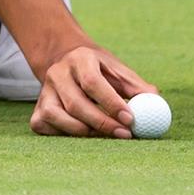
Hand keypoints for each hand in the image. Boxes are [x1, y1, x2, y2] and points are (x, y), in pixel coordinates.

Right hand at [29, 45, 156, 138]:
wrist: (64, 61)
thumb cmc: (98, 69)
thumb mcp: (117, 70)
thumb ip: (136, 86)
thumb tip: (157, 101)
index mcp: (80, 59)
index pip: (93, 83)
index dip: (111, 103)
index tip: (130, 120)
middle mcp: (57, 73)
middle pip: (76, 104)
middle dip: (103, 123)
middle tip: (125, 135)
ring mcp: (43, 92)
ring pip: (59, 118)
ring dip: (85, 132)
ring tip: (108, 135)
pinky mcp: (36, 111)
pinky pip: (48, 127)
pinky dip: (67, 134)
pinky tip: (84, 133)